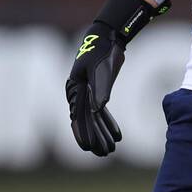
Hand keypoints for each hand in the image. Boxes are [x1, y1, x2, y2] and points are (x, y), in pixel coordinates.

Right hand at [65, 28, 124, 155]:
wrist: (108, 37)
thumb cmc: (103, 51)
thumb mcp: (101, 70)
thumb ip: (100, 89)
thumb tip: (97, 109)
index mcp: (74, 88)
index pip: (78, 115)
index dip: (83, 132)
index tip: (88, 147)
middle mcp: (77, 93)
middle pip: (86, 120)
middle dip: (95, 137)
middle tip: (104, 154)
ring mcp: (87, 93)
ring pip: (94, 118)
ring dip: (102, 133)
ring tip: (111, 149)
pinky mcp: (97, 91)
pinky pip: (101, 111)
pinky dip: (108, 123)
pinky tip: (117, 136)